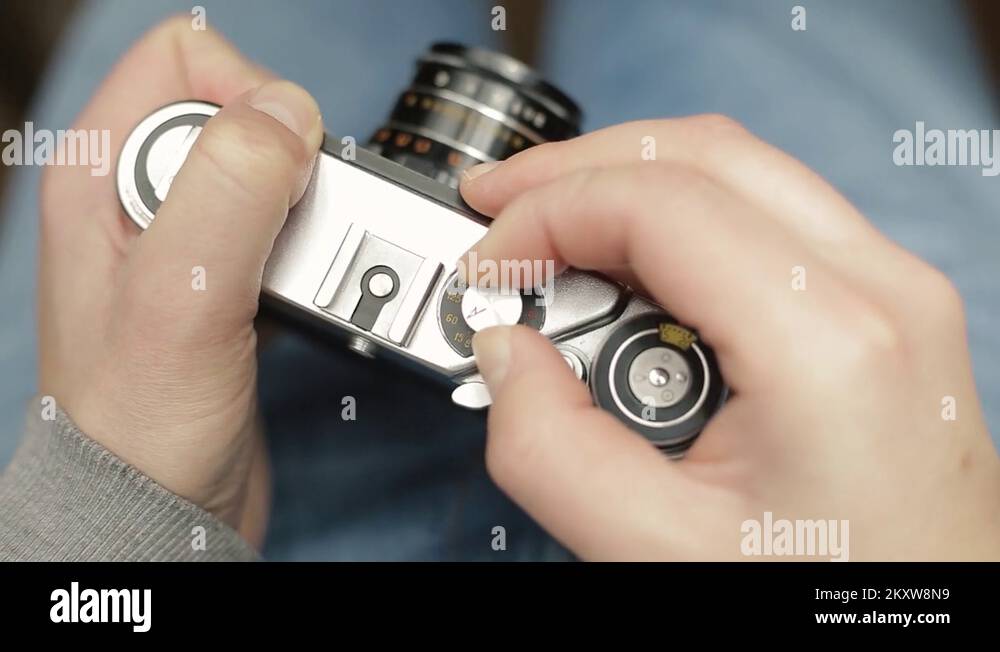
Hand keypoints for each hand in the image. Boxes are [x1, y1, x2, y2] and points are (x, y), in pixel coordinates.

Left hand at [39, 17, 321, 542]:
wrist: (161, 512)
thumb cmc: (140, 426)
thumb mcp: (181, 296)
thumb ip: (229, 188)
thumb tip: (287, 112)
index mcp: (104, 175)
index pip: (185, 61)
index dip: (250, 94)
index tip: (285, 165)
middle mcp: (145, 199)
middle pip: (243, 111)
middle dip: (295, 158)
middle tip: (301, 224)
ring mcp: (192, 242)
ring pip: (276, 173)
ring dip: (316, 211)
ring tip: (311, 269)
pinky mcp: (233, 283)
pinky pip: (292, 231)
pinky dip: (321, 248)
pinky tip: (316, 288)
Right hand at [459, 116, 999, 560]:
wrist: (934, 617)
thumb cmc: (831, 601)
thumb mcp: (659, 552)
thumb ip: (549, 451)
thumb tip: (505, 353)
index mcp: (828, 343)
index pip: (658, 202)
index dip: (545, 213)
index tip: (487, 266)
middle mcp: (881, 289)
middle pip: (701, 154)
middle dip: (576, 171)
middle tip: (498, 209)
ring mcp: (893, 289)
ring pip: (737, 172)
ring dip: (626, 192)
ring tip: (551, 250)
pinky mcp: (882, 306)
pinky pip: (766, 219)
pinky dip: (677, 229)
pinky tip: (626, 280)